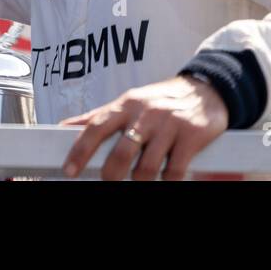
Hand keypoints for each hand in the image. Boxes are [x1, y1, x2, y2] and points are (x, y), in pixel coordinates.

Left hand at [60, 75, 228, 180]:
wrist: (205, 90)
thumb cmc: (159, 101)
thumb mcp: (128, 103)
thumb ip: (98, 116)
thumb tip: (64, 127)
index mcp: (126, 105)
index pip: (96, 127)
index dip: (80, 150)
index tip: (69, 171)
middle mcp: (146, 114)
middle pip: (121, 153)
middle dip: (112, 175)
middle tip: (111, 181)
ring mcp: (169, 125)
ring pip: (146, 168)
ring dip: (140, 180)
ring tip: (141, 178)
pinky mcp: (191, 136)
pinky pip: (174, 171)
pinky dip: (167, 180)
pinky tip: (166, 177)